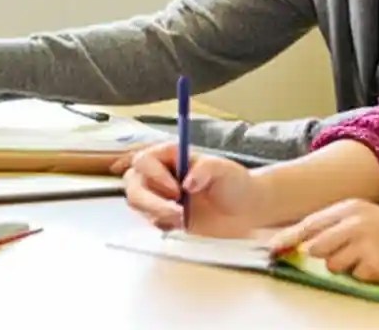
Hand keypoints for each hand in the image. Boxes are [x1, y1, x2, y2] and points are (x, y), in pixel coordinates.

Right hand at [124, 142, 266, 236]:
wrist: (245, 210)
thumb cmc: (235, 183)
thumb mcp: (224, 170)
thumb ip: (206, 169)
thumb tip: (187, 181)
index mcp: (171, 156)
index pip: (145, 160)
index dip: (154, 174)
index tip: (176, 190)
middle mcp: (160, 173)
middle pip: (133, 181)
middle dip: (149, 199)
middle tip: (175, 212)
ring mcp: (159, 195)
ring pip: (136, 201)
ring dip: (154, 212)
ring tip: (182, 218)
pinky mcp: (163, 215)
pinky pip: (148, 219)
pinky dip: (161, 223)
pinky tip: (182, 223)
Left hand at [268, 199, 378, 285]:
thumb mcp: (367, 218)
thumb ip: (337, 227)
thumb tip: (305, 245)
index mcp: (350, 207)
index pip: (309, 224)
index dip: (288, 239)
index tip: (272, 250)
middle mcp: (354, 222)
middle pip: (316, 247)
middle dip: (325, 256)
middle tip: (352, 254)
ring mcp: (365, 243)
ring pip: (333, 265)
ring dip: (347, 268)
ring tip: (372, 258)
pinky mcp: (376, 264)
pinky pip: (356, 277)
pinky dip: (366, 276)